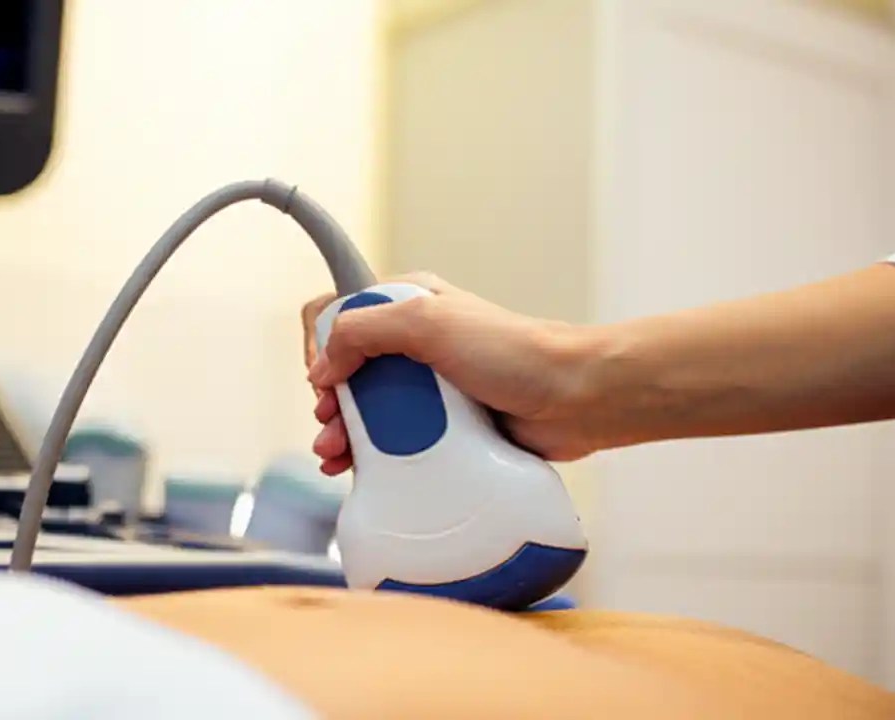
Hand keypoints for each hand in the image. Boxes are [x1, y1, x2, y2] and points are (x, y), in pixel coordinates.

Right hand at [300, 273, 602, 474]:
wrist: (574, 399)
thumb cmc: (514, 352)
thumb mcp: (427, 322)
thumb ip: (363, 331)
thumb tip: (324, 367)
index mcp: (407, 304)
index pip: (339, 312)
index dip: (320, 344)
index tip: (323, 376)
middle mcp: (414, 344)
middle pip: (345, 370)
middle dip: (328, 401)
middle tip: (329, 424)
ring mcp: (428, 388)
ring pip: (365, 411)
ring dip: (342, 433)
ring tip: (335, 455)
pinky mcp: (442, 426)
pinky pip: (393, 442)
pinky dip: (369, 456)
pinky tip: (355, 469)